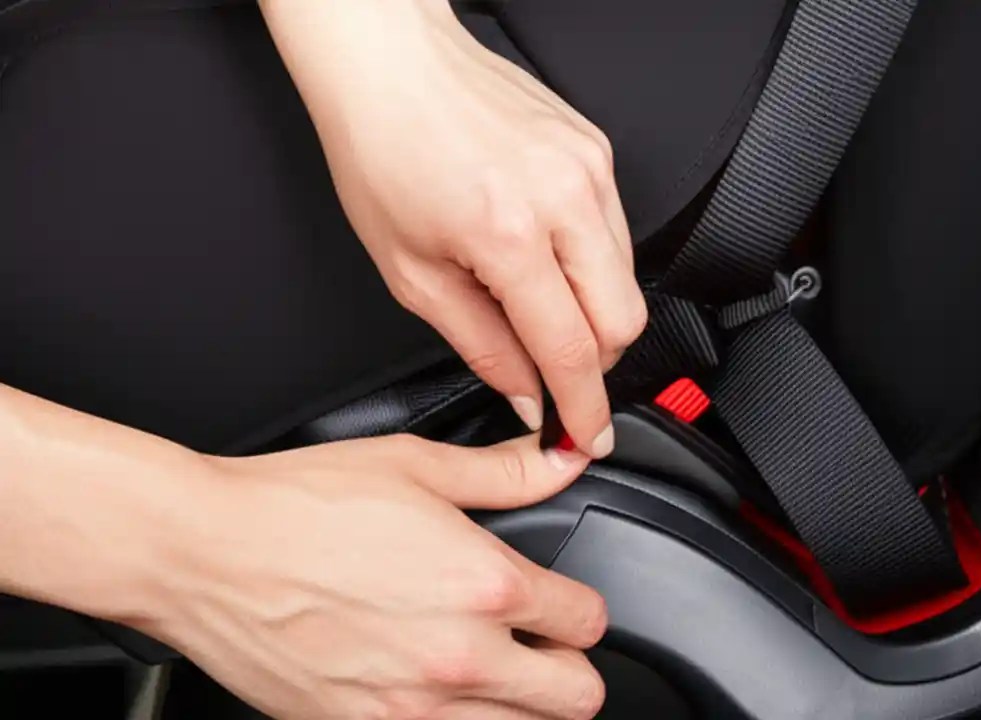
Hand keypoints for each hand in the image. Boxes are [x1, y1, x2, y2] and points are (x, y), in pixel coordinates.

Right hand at [141, 436, 607, 719]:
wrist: (203, 553)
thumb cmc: (295, 507)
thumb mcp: (413, 465)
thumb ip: (504, 471)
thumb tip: (560, 460)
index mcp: (484, 584)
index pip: (588, 620)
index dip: (578, 608)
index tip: (558, 603)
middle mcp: (460, 656)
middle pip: (577, 696)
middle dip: (567, 668)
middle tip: (536, 645)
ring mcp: (412, 709)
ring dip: (519, 706)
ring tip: (485, 671)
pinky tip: (430, 692)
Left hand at [260, 0, 647, 456]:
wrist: (392, 63)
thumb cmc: (383, 151)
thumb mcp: (411, 272)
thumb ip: (481, 345)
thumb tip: (527, 395)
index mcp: (508, 234)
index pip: (571, 349)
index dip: (582, 406)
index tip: (585, 435)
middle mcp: (564, 197)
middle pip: (623, 322)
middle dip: (597, 365)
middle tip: (558, 377)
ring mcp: (590, 170)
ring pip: (628, 279)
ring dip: (595, 314)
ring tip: (535, 302)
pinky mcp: (598, 151)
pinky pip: (618, 233)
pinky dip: (591, 265)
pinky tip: (544, 255)